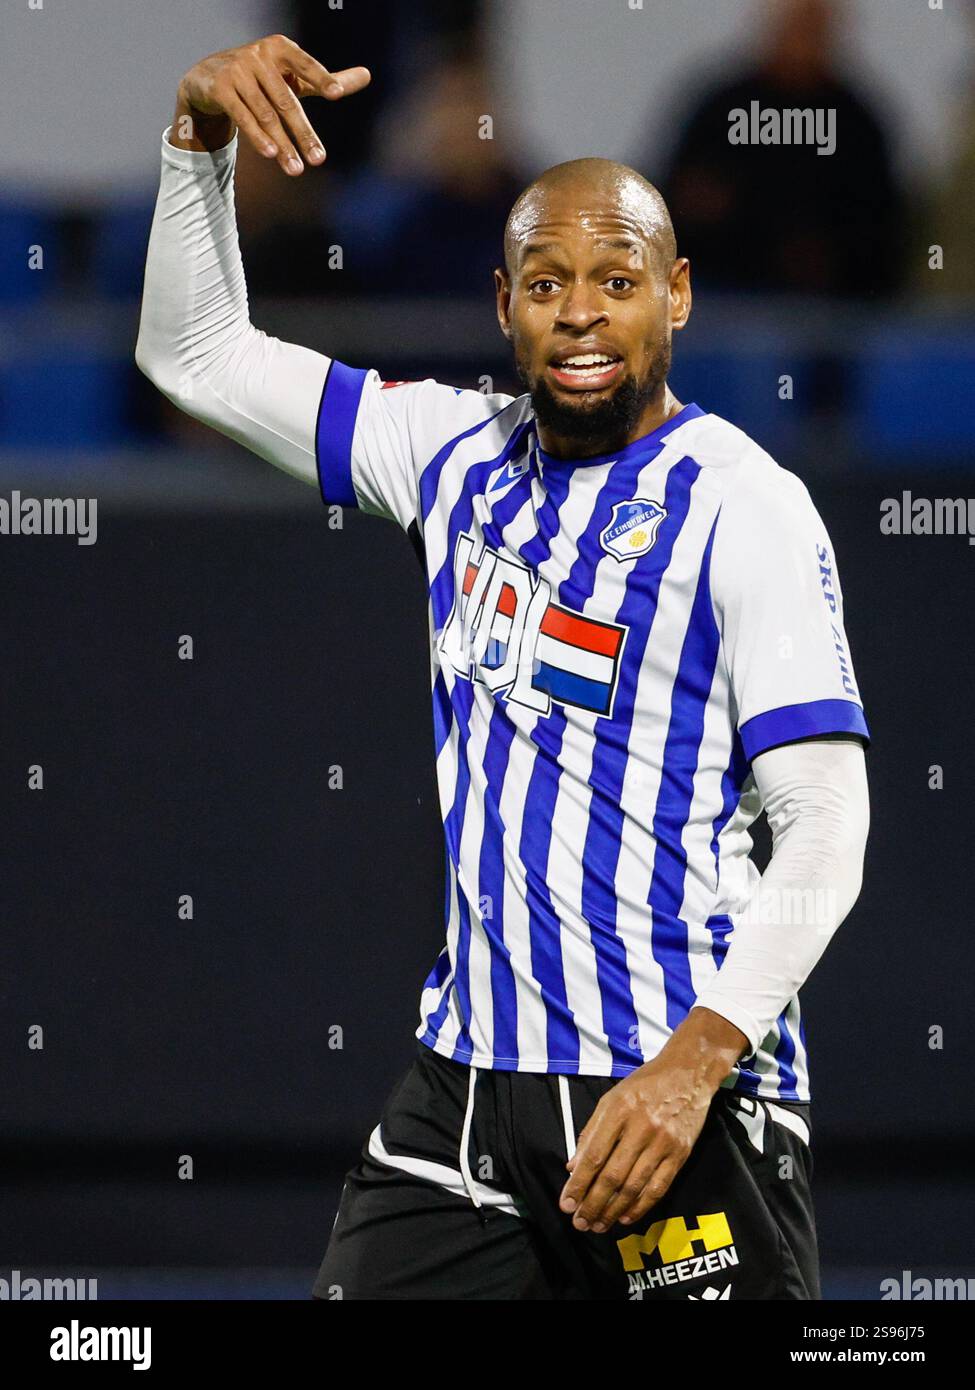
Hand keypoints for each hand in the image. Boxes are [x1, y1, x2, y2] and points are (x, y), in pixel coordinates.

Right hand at [172, 33, 369, 173]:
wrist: (208, 77)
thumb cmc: (262, 78)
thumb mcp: (293, 77)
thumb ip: (327, 80)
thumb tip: (368, 75)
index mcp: (281, 49)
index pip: (305, 66)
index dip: (321, 78)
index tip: (336, 94)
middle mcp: (259, 55)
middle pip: (287, 101)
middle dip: (303, 133)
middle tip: (319, 160)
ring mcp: (238, 70)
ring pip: (266, 114)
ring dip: (282, 144)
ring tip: (296, 169)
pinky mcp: (221, 87)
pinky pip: (243, 116)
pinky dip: (257, 135)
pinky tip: (271, 153)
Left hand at [558, 1008, 746, 1232]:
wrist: (688, 1073)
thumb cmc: (644, 1085)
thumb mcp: (611, 1098)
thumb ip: (591, 1132)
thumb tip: (573, 1167)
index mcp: (619, 1110)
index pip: (594, 1155)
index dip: (579, 1184)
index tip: (566, 1204)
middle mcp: (641, 1127)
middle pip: (613, 1175)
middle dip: (593, 1204)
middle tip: (580, 1223)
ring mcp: (663, 1142)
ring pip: (634, 1186)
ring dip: (614, 1210)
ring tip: (598, 1225)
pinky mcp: (681, 1154)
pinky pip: (659, 1187)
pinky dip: (641, 1206)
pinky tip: (625, 1217)